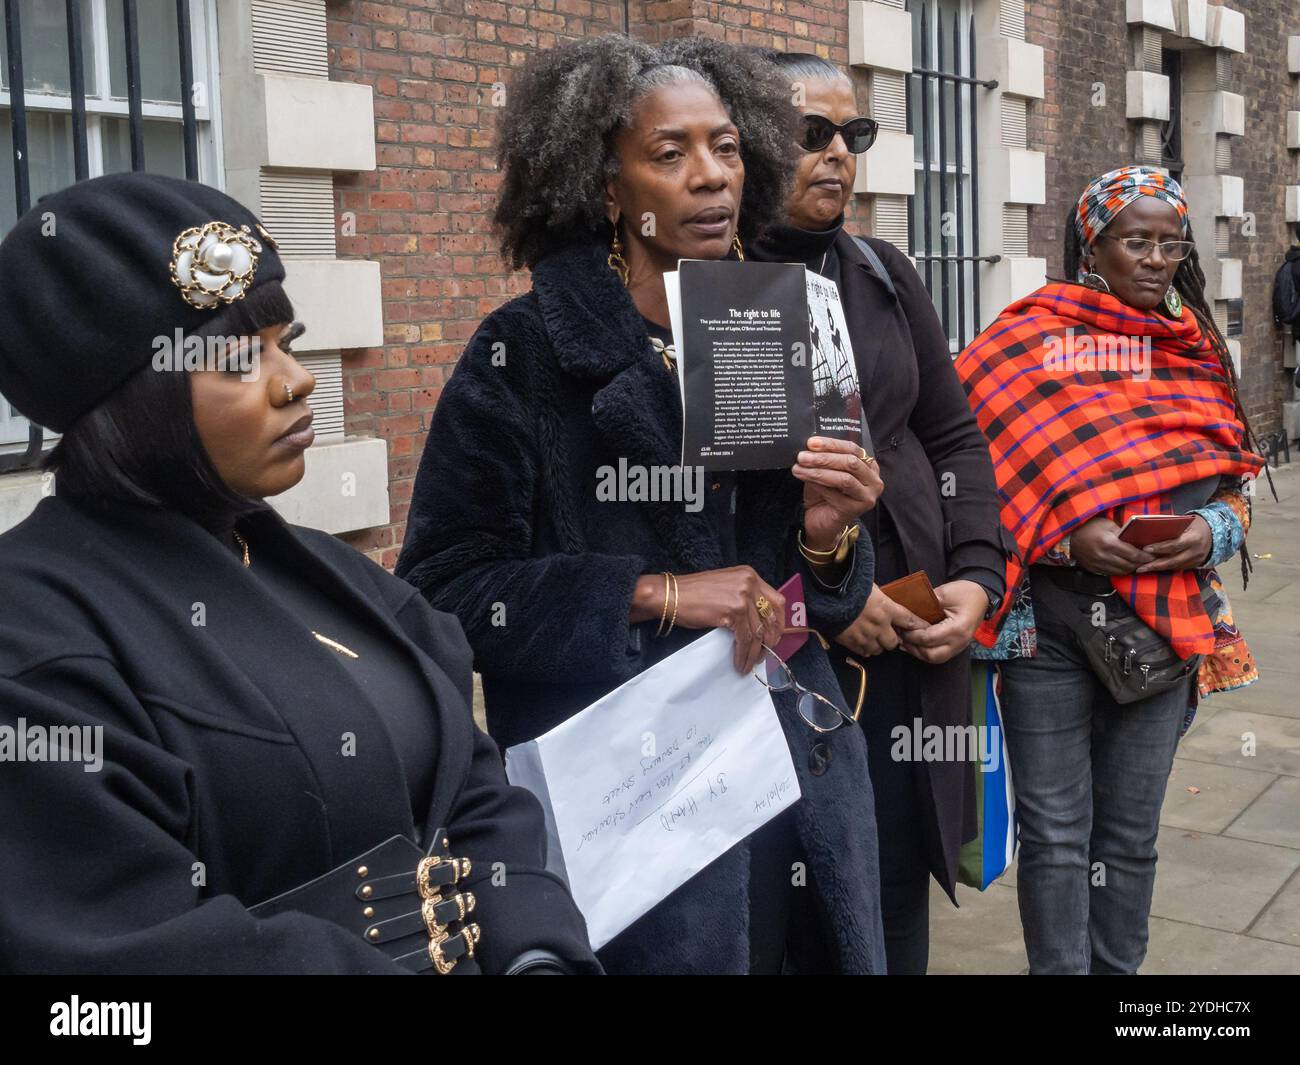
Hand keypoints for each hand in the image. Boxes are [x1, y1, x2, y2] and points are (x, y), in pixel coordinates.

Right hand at [631, 566, 784, 673]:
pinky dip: (744, 654)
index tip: (774, 638)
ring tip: (750, 664)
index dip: (779, 623)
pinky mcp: (733, 612)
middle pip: (771, 617)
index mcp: (750, 575)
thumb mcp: (725, 586)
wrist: (670, 594)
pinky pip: (745, 639)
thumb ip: (744, 597)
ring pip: (758, 632)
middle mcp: (750, 583)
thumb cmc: (692, 593)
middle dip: (770, 640)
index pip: (777, 601)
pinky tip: (740, 663)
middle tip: (764, 654)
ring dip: (755, 653)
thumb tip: (758, 622)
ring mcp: (742, 597)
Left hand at [794, 437, 883, 550]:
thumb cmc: (824, 495)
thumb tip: (809, 446)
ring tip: (799, 467)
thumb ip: (824, 459)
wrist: (820, 523)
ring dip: (819, 471)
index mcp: (869, 466)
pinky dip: (817, 484)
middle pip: (850, 462)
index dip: (831, 444)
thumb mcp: (825, 472)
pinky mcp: (856, 509)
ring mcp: (867, 496)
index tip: (811, 442)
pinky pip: (835, 493)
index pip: (852, 448)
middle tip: (802, 456)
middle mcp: (874, 481)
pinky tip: (804, 479)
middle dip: (824, 457)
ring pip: (844, 478)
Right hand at [834, 583, 926, 656]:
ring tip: (873, 637)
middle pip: (893, 642)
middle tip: (887, 633)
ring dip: (878, 644)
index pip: (908, 620)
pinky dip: (865, 648)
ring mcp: (865, 636)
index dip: (918, 625)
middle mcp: (879, 625)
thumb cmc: (849, 585)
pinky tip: (862, 640)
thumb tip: (885, 602)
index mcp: (886, 608)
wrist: (826, 594)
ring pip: (879, 649)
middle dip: (892, 639)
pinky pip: (864, 652)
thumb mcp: (871, 587)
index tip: (924, 628)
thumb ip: (881, 598)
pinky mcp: (851, 642)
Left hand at [897, 580, 987, 664]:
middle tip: (900, 637)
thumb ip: (926, 604)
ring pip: (935, 659)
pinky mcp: (956, 647)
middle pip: (931, 654)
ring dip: (918, 653)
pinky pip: (939, 656)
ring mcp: (960, 646)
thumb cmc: (965, 593)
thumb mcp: (944, 594)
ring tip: (904, 642)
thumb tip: (905, 612)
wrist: (981, 596)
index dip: (912, 635)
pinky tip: (914, 645)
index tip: (900, 627)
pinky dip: (925, 652)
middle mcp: (960, 641)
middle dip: (913, 647)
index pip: (929, 638)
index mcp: (958, 628)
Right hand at [1068, 516, 1156, 575]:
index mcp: (1108, 543)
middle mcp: (1103, 556)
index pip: (1133, 554)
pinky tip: (1126, 566)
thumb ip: (1122, 534)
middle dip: (1141, 564)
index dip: (1145, 556)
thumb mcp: (1108, 524)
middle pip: (1129, 565)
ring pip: (1122, 572)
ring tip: (1139, 564)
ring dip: (1132, 569)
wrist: (1069, 536)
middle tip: (1150, 561)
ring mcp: (1098, 564)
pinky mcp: (1094, 569)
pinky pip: (1112, 573)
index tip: (1153, 555)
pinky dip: (1121, 570)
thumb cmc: (1089, 526)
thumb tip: (1138, 541)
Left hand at [1135, 515, 1212, 572]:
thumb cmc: (1195, 525)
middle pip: (1173, 560)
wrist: (1215, 533)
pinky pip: (1177, 568)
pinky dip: (1164, 568)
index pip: (1175, 545)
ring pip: (1174, 566)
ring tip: (1141, 569)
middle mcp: (1196, 551)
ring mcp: (1196, 560)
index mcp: (1194, 538)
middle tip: (1139, 565)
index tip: (1146, 548)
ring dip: (1157, 569)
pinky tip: (1152, 568)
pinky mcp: (1194, 565)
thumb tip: (1150, 530)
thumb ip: (1171, 528)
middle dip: (1155, 564)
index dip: (1160, 548)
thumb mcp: (1186, 523)